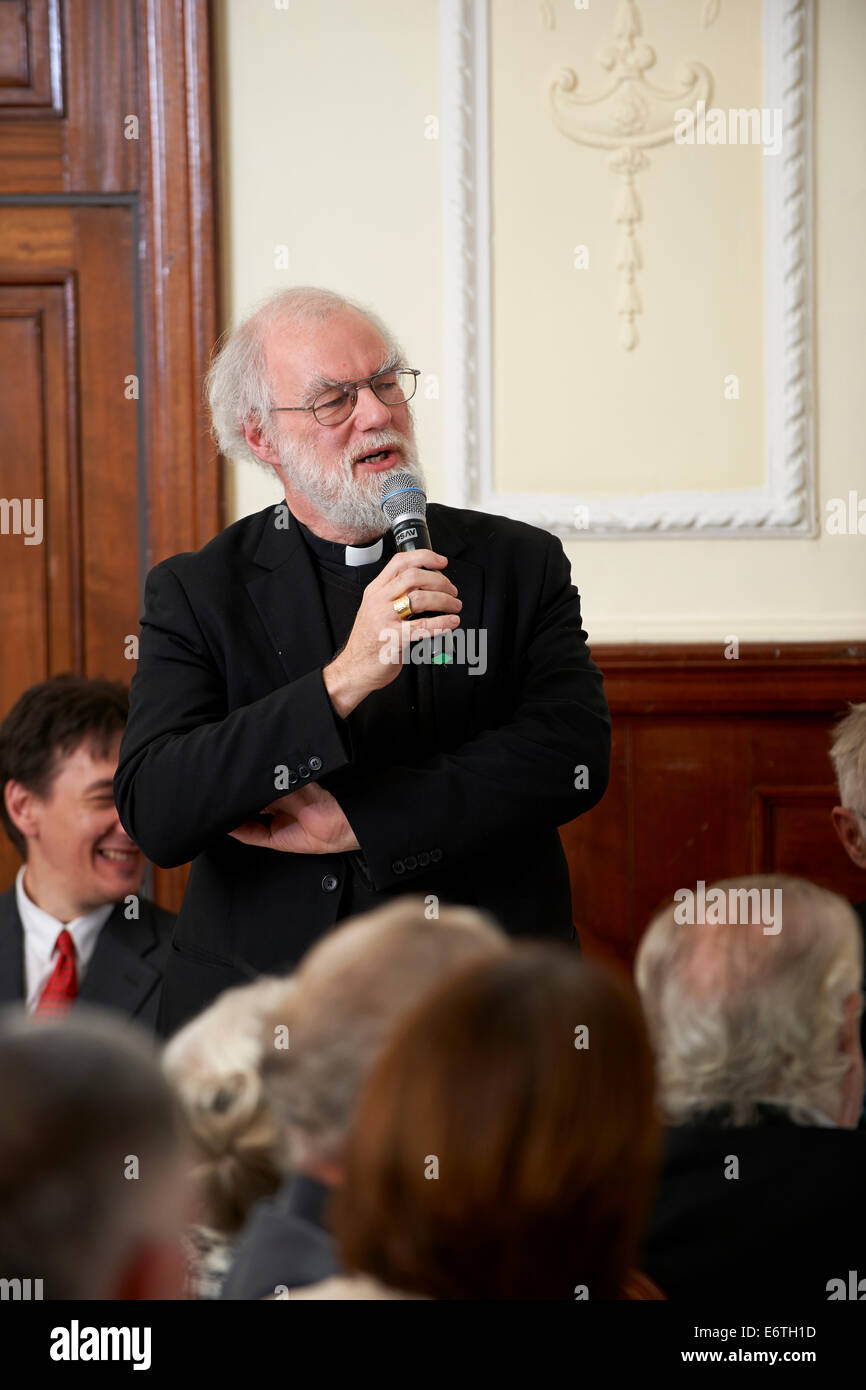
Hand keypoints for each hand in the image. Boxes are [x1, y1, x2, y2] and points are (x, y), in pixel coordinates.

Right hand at [228, 782, 359, 854]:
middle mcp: (276, 807)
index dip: (241, 789)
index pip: (254, 790)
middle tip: (219, 796)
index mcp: (280, 791)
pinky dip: (238, 831)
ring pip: (247, 821)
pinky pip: (252, 836)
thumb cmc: (316, 797)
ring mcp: (274, 824)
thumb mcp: (284, 786)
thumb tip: (243, 785)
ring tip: (220, 808)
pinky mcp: (275, 839)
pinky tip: (227, 823)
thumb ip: (263, 786)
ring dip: (234, 817)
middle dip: (235, 802)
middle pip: (249, 805)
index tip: (224, 785)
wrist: (335, 820)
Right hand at [323, 548, 461, 716]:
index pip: (400, 562)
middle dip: (440, 581)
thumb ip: (395, 595)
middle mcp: (378, 601)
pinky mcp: (392, 638)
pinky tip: (451, 622)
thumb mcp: (375, 610)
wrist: (354, 668)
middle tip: (452, 591)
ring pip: (420, 598)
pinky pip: (422, 626)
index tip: (442, 562)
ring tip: (455, 607)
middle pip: (414, 577)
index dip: (425, 557)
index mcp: (375, 590)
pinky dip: (442, 623)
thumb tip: (427, 586)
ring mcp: (384, 619)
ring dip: (444, 601)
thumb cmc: (369, 641)